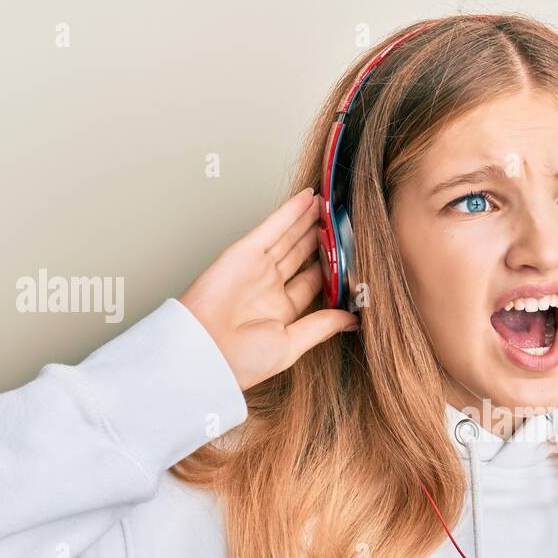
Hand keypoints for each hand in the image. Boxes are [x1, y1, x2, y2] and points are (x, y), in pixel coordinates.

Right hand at [177, 187, 360, 391]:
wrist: (205, 351)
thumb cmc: (241, 358)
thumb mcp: (292, 344)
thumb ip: (322, 326)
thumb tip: (352, 320)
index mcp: (280, 311)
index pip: (312, 283)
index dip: (331, 268)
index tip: (351, 256)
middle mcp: (268, 287)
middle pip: (301, 255)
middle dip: (320, 238)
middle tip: (340, 222)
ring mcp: (257, 267)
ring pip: (289, 236)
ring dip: (308, 219)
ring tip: (328, 204)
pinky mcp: (245, 252)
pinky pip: (273, 227)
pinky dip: (290, 211)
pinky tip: (307, 199)